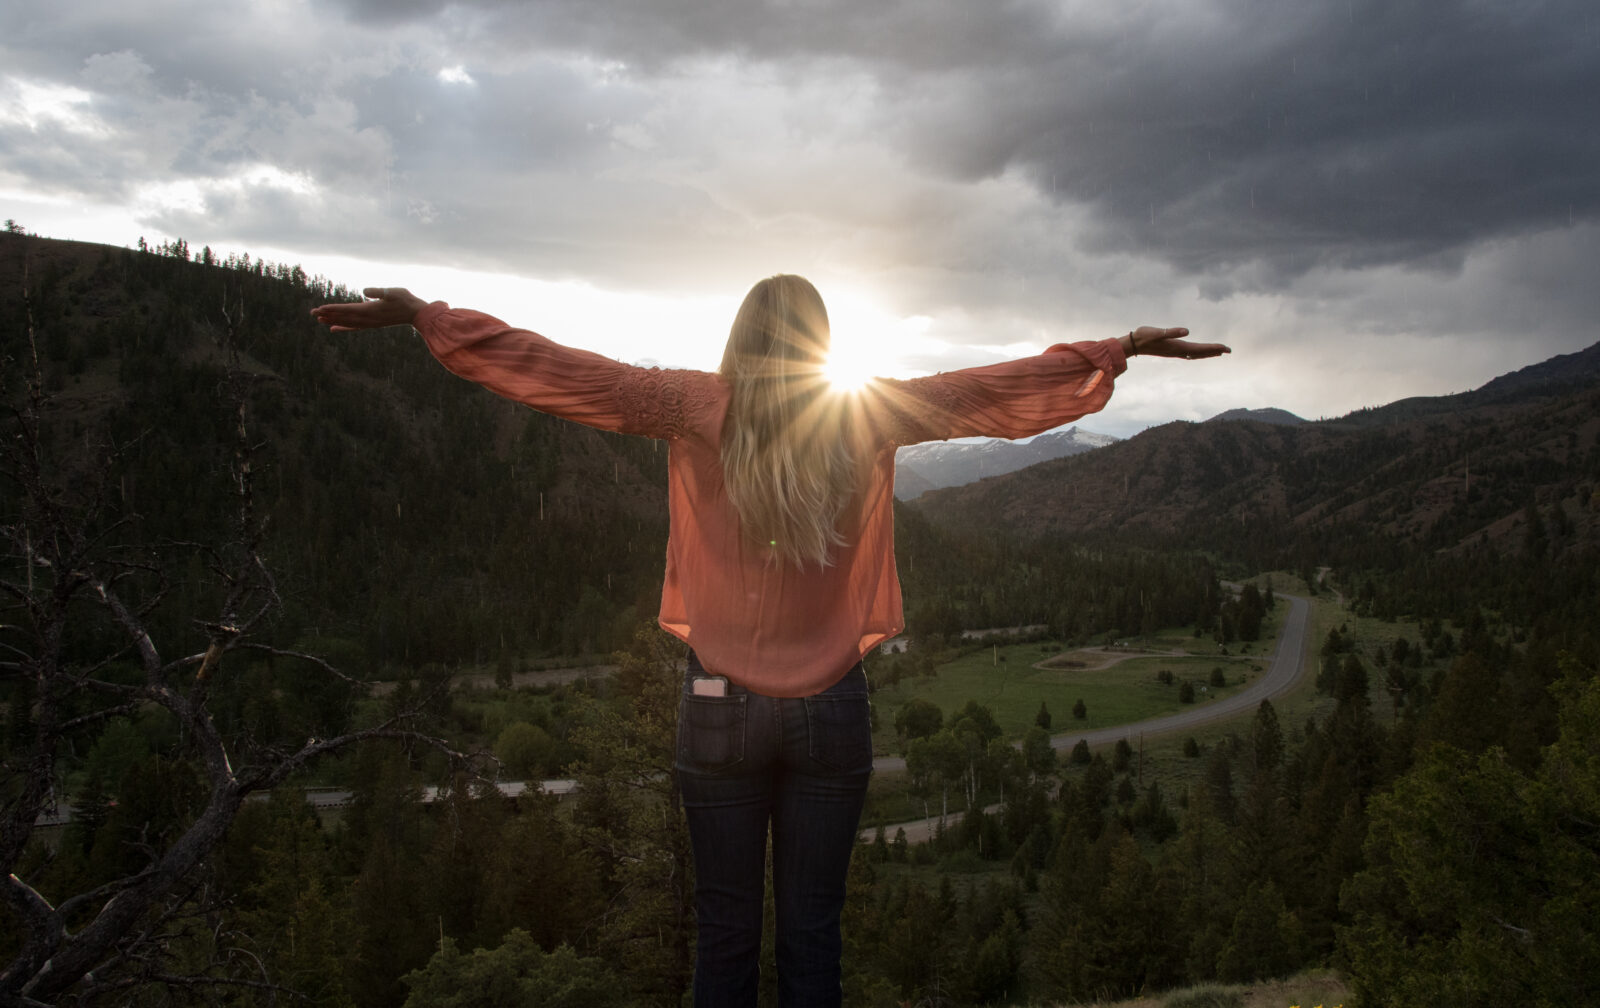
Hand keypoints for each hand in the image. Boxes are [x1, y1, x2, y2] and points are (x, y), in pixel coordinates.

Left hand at [311, 287, 427, 331]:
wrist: (416, 313)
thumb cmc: (405, 300)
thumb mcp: (392, 292)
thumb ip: (378, 291)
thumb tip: (364, 291)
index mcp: (370, 310)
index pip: (347, 309)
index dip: (333, 309)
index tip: (320, 308)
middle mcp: (368, 318)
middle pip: (344, 317)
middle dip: (328, 315)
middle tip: (312, 313)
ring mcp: (370, 323)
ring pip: (347, 323)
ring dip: (333, 321)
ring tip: (319, 320)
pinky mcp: (372, 324)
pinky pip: (354, 327)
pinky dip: (343, 327)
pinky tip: (334, 329)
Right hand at [1122, 326, 1229, 359]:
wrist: (1133, 344)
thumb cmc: (1144, 336)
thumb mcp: (1157, 332)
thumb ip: (1171, 332)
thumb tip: (1187, 331)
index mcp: (1178, 346)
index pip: (1200, 348)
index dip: (1213, 348)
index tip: (1226, 348)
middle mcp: (1178, 351)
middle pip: (1200, 353)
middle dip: (1215, 351)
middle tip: (1229, 350)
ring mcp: (1174, 352)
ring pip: (1196, 354)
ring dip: (1207, 353)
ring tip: (1219, 352)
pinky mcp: (1171, 350)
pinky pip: (1189, 353)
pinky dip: (1198, 353)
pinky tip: (1199, 352)